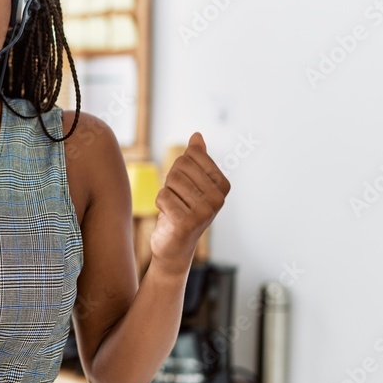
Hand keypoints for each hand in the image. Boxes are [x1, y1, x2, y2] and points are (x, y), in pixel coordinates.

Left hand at [149, 132, 229, 271]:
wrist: (175, 246)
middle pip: (180, 168)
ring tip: (174, 207)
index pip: (191, 155)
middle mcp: (218, 198)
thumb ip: (195, 159)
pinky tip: (169, 217)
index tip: (183, 184)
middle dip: (171, 181)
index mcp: (222, 185)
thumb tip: (197, 136)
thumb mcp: (190, 182)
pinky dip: (160, 205)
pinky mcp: (188, 223)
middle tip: (176, 197)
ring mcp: (205, 212)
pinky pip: (163, 197)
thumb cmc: (182, 210)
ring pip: (171, 182)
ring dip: (166, 193)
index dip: (179, 167)